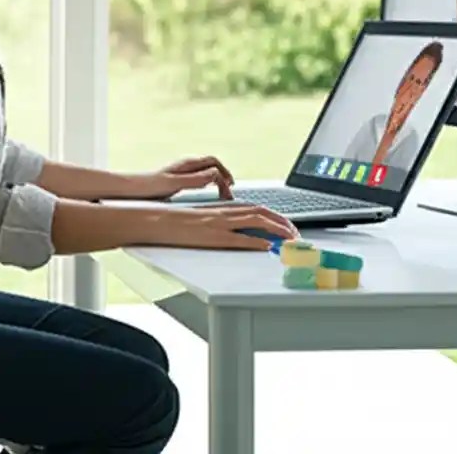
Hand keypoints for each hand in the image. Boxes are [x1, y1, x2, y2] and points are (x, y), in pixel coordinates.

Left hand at [137, 155, 235, 199]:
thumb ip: (195, 179)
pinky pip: (197, 177)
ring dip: (216, 179)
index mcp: (188, 164)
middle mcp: (185, 165)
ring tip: (222, 191)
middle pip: (212, 165)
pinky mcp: (176, 179)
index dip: (225, 175)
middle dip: (224, 175)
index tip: (228, 189)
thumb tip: (215, 176)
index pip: (214, 163)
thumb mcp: (175, 184)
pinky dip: (207, 183)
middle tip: (230, 190)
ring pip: (205, 171)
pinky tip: (204, 193)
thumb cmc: (150, 186)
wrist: (131, 189)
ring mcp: (181, 172)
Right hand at [155, 204, 299, 250]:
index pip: (258, 208)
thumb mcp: (204, 218)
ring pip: (257, 222)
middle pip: (262, 213)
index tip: (289, 225)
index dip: (277, 216)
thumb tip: (240, 232)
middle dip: (284, 223)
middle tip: (297, 234)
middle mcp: (226, 212)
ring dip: (277, 230)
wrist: (159, 220)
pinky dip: (256, 242)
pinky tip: (267, 247)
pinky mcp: (213, 236)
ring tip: (291, 239)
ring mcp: (221, 224)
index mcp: (224, 208)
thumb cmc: (178, 222)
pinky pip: (240, 239)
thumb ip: (223, 221)